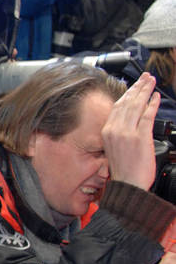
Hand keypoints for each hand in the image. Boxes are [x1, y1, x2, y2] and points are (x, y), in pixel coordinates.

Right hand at [101, 71, 160, 188]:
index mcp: (107, 132)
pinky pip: (147, 116)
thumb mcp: (115, 150)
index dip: (127, 94)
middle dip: (137, 88)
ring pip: (136, 106)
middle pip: (127, 103)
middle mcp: (115, 130)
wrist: (128, 186)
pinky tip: (156, 97)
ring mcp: (127, 133)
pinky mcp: (140, 137)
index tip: (135, 86)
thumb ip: (120, 135)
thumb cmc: (124, 173)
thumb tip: (131, 124)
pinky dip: (152, 105)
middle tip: (146, 77)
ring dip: (145, 91)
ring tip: (151, 82)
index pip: (117, 107)